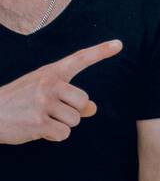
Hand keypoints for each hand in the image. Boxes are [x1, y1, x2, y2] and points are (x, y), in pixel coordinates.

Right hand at [0, 39, 121, 143]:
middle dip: (72, 111)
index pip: (79, 59)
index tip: (119, 44)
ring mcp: (43, 103)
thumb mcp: (43, 92)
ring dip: (62, 125)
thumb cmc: (20, 102)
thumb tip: (93, 108)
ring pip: (75, 120)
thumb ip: (70, 98)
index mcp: (50, 73)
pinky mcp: (38, 123)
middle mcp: (48, 84)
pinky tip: (38, 130)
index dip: (101, 52)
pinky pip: (64, 134)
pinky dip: (54, 136)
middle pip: (83, 101)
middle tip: (50, 111)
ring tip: (40, 119)